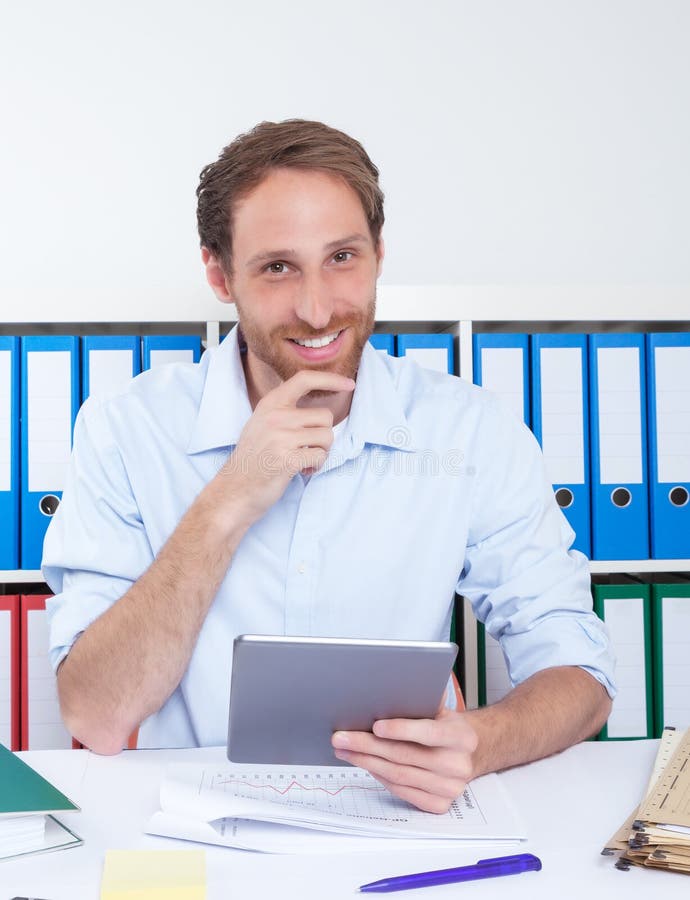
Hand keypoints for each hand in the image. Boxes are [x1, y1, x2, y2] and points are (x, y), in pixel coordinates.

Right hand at [219, 369, 354, 521]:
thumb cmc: (253, 458)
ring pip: (327, 437)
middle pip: (325, 416)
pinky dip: (316, 466)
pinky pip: (320, 456)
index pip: (304, 379)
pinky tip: (301, 471)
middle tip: (308, 449)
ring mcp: (280, 437)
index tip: (348, 384)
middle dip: (323, 436)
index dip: (330, 379)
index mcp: (270, 404)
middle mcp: (275, 417)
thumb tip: (314, 400)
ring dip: (321, 453)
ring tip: (303, 460)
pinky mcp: (287, 459)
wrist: (234, 489)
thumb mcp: (261, 423)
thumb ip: (283, 410)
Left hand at [331, 707, 477, 812]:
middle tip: (342, 737)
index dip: (401, 730)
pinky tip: (366, 764)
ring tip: (345, 750)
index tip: (375, 726)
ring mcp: (449, 788)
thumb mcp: (443, 711)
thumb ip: (425, 700)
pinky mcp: (438, 804)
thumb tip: (400, 684)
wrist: (469, 756)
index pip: (429, 733)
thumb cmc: (447, 729)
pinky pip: (401, 791)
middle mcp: (458, 765)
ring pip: (398, 775)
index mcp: (462, 737)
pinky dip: (379, 776)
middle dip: (368, 745)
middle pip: (405, 756)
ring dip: (366, 762)